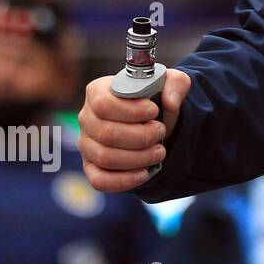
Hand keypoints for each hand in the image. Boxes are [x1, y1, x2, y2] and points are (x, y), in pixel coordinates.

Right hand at [78, 67, 190, 192]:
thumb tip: (170, 102)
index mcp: (98, 92)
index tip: (154, 111)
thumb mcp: (172, 83)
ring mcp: (87, 144)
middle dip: (141, 136)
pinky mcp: (92, 166)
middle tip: (160, 132)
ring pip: (105, 158)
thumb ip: (176, 83)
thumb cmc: (156, 100)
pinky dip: (124, 180)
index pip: (103, 103)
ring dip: (138, 158)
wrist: (155, 122)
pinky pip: (100, 180)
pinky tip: (144, 173)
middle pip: (106, 133)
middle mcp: (87, 118)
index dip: (131, 111)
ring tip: (159, 151)